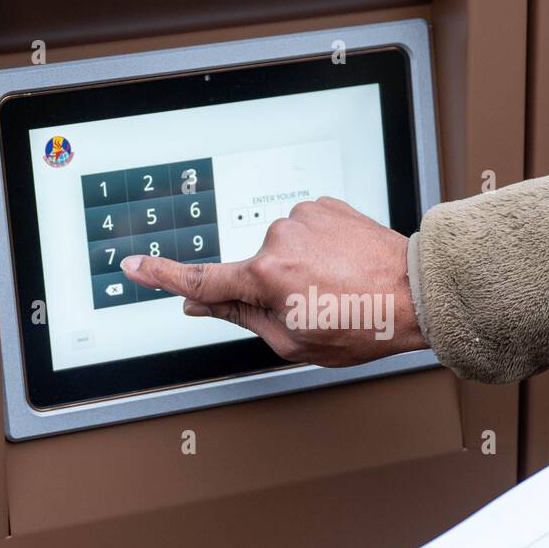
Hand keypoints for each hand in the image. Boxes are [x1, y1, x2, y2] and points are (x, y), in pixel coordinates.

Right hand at [121, 197, 427, 365]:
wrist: (416, 293)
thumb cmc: (363, 325)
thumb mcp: (294, 342)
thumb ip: (242, 319)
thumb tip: (202, 305)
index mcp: (266, 277)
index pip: (201, 281)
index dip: (162, 276)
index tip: (132, 266)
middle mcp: (279, 238)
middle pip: (252, 271)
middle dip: (271, 291)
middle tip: (316, 309)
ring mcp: (304, 217)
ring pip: (281, 251)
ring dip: (299, 269)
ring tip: (338, 289)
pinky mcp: (325, 205)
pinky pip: (305, 231)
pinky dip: (317, 249)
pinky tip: (344, 267)